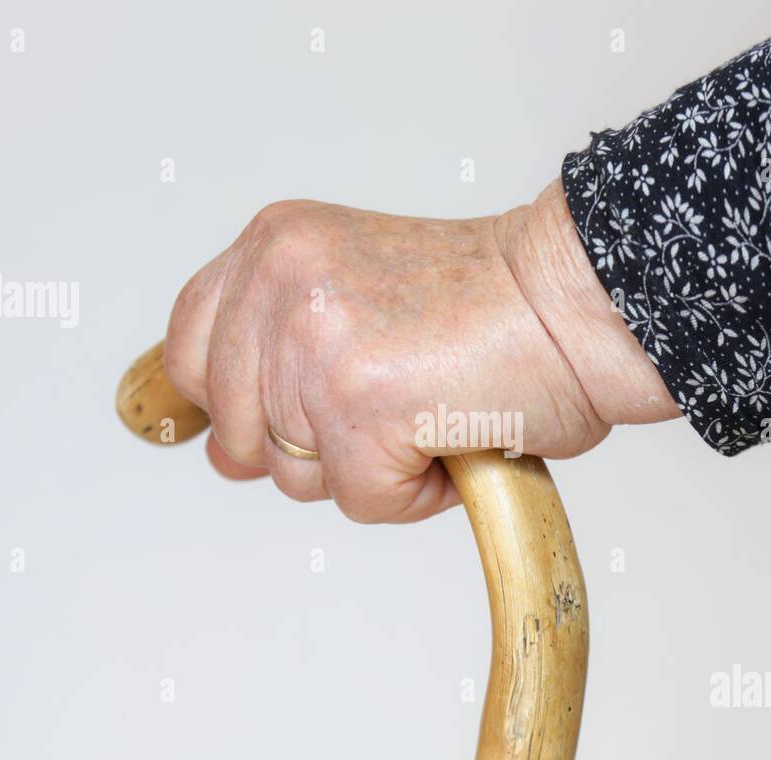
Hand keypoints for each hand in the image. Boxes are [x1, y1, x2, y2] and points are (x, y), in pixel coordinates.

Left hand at [163, 179, 676, 522]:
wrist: (583, 302)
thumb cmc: (500, 305)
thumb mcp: (357, 285)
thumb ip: (286, 339)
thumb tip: (234, 441)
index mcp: (274, 246)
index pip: (187, 345)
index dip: (220, 403)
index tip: (254, 426)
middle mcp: (279, 285)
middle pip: (236, 430)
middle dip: (306, 450)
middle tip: (388, 414)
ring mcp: (312, 348)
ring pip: (297, 475)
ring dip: (367, 469)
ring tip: (431, 412)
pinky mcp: (358, 408)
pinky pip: (363, 502)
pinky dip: (416, 494)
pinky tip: (455, 437)